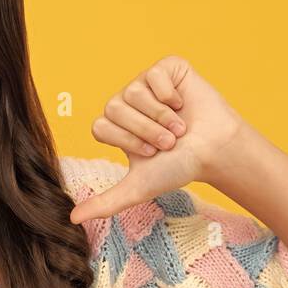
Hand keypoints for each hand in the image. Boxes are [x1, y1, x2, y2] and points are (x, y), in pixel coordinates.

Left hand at [69, 55, 249, 221]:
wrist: (214, 150)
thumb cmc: (179, 166)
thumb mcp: (138, 187)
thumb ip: (105, 202)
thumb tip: (73, 219)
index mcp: (115, 126)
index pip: (100, 126)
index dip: (126, 140)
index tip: (149, 153)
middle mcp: (126, 102)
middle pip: (115, 107)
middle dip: (145, 130)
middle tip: (168, 141)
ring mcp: (145, 83)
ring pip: (134, 92)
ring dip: (160, 116)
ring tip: (178, 127)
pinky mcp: (166, 68)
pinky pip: (154, 74)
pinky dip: (171, 94)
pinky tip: (182, 103)